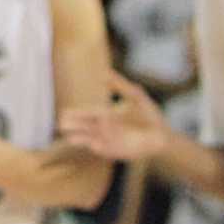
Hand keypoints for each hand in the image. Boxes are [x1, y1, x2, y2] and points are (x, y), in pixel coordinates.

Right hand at [58, 70, 172, 160]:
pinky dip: (95, 147)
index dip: (76, 113)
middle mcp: (103, 127)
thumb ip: (121, 85)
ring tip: (67, 138)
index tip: (64, 113)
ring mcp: (108, 140)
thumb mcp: (136, 96)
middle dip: (73, 125)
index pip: (87, 113)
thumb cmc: (150, 116)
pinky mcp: (114, 151)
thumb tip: (105, 72)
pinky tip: (89, 144)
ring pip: (89, 139)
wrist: (163, 137)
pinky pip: (101, 149)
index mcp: (105, 114)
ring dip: (79, 139)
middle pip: (83, 126)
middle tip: (60, 123)